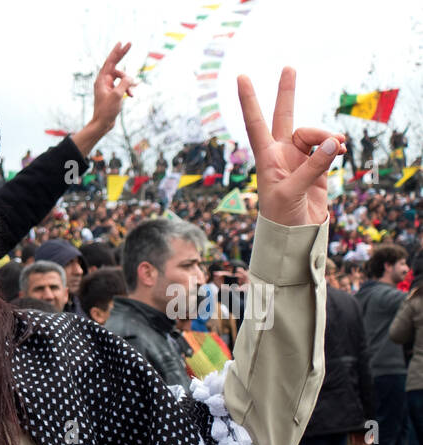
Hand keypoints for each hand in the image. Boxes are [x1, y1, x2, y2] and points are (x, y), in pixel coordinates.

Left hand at [71, 42, 134, 154]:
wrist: (103, 124)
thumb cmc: (107, 111)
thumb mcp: (117, 95)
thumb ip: (124, 83)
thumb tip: (130, 77)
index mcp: (102, 80)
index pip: (110, 62)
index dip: (116, 52)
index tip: (121, 42)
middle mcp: (104, 81)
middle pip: (115, 64)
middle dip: (123, 55)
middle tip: (130, 43)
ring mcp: (109, 86)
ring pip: (122, 77)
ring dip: (129, 82)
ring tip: (132, 91)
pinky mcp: (113, 92)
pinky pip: (123, 85)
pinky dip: (128, 89)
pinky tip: (132, 95)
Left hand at [238, 68, 345, 226]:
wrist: (294, 236)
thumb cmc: (282, 217)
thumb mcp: (292, 192)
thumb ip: (313, 167)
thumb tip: (334, 143)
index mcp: (266, 158)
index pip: (255, 123)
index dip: (248, 100)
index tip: (241, 77)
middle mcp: (281, 154)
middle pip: (284, 116)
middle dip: (287, 93)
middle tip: (288, 67)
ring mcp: (299, 158)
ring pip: (315, 134)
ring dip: (327, 138)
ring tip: (339, 149)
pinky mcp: (316, 167)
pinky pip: (328, 147)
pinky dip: (336, 147)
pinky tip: (342, 151)